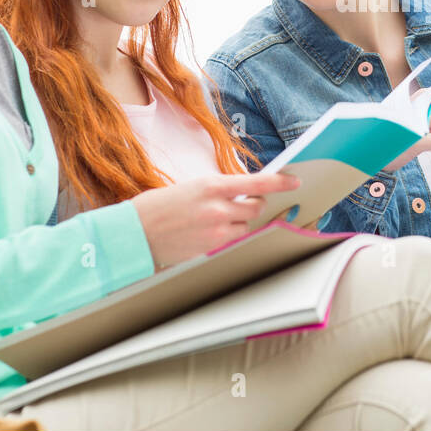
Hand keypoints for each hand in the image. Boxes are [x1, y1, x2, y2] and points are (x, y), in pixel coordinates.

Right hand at [130, 171, 300, 268]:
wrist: (135, 232)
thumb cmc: (161, 206)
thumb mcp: (192, 187)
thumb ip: (220, 190)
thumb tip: (245, 193)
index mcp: (212, 185)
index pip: (257, 182)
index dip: (280, 181)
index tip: (295, 180)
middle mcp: (217, 208)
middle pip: (256, 207)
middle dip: (254, 204)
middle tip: (243, 202)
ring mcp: (215, 231)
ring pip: (246, 226)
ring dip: (240, 222)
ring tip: (217, 219)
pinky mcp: (211, 249)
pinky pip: (233, 241)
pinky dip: (229, 236)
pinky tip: (212, 232)